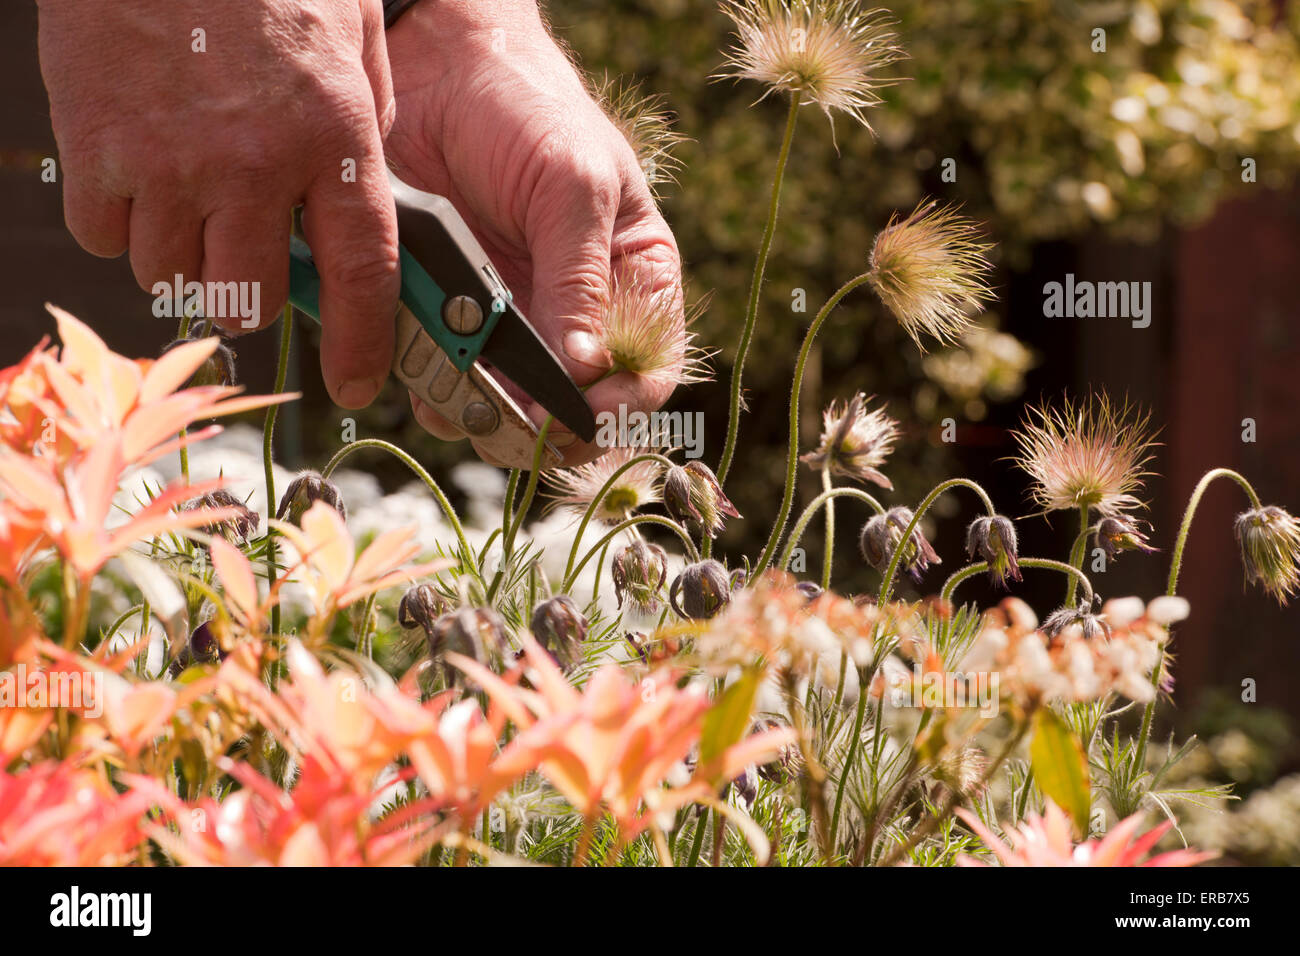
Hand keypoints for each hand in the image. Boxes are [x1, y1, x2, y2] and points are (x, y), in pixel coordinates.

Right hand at [36, 0, 400, 408]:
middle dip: (251, 293)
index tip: (355, 381)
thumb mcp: (352, 32)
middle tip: (246, 254)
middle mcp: (254, 164)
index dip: (361, 344)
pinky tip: (134, 170)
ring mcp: (169, 162)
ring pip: (172, 278)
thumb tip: (360, 188)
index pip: (359, 274)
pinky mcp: (95, 147)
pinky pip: (102, 238)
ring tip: (186, 191)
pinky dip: (117, 221)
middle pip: (251, 300)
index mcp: (334, 135)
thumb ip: (367, 118)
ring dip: (181, 255)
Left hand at [384, 1, 684, 465]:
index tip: (580, 418)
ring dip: (481, 410)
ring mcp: (510, 321)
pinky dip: (432, 383)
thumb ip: (579, 279)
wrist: (430, 68)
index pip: (648, 370)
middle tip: (512, 425)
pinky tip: (423, 362)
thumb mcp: (571, 186)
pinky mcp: (448, 318)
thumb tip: (587, 371)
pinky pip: (444, 378)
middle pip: (575, 406)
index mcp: (632, 280)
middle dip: (543, 425)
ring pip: (506, 406)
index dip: (620, 407)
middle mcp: (575, 312)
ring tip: (459, 388)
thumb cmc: (526, 111)